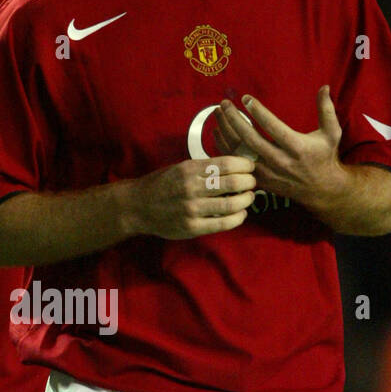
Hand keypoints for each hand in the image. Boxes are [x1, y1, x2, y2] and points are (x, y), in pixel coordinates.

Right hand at [128, 153, 255, 239]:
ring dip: (246, 200)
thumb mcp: (181, 168)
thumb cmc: (162, 184)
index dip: (245, 165)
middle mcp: (191, 188)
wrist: (138, 207)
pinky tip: (241, 214)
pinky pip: (223, 223)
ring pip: (231, 204)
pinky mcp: (192, 227)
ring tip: (248, 197)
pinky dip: (237, 218)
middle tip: (252, 182)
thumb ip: (204, 167)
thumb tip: (235, 164)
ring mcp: (191, 209)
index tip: (250, 167)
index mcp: (190, 169)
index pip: (227, 164)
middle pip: (234, 183)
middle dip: (249, 181)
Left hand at [214, 86, 346, 208]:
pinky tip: (218, 132)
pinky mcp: (260, 180)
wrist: (320, 189)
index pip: (272, 127)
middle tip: (225, 103)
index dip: (257, 111)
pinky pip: (237, 163)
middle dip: (234, 120)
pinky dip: (225, 148)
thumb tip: (324, 87)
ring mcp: (268, 173)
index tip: (245, 98)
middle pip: (250, 139)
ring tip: (218, 113)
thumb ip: (326, 110)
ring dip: (226, 131)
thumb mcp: (332, 133)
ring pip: (240, 152)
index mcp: (297, 147)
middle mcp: (280, 161)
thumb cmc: (324, 156)